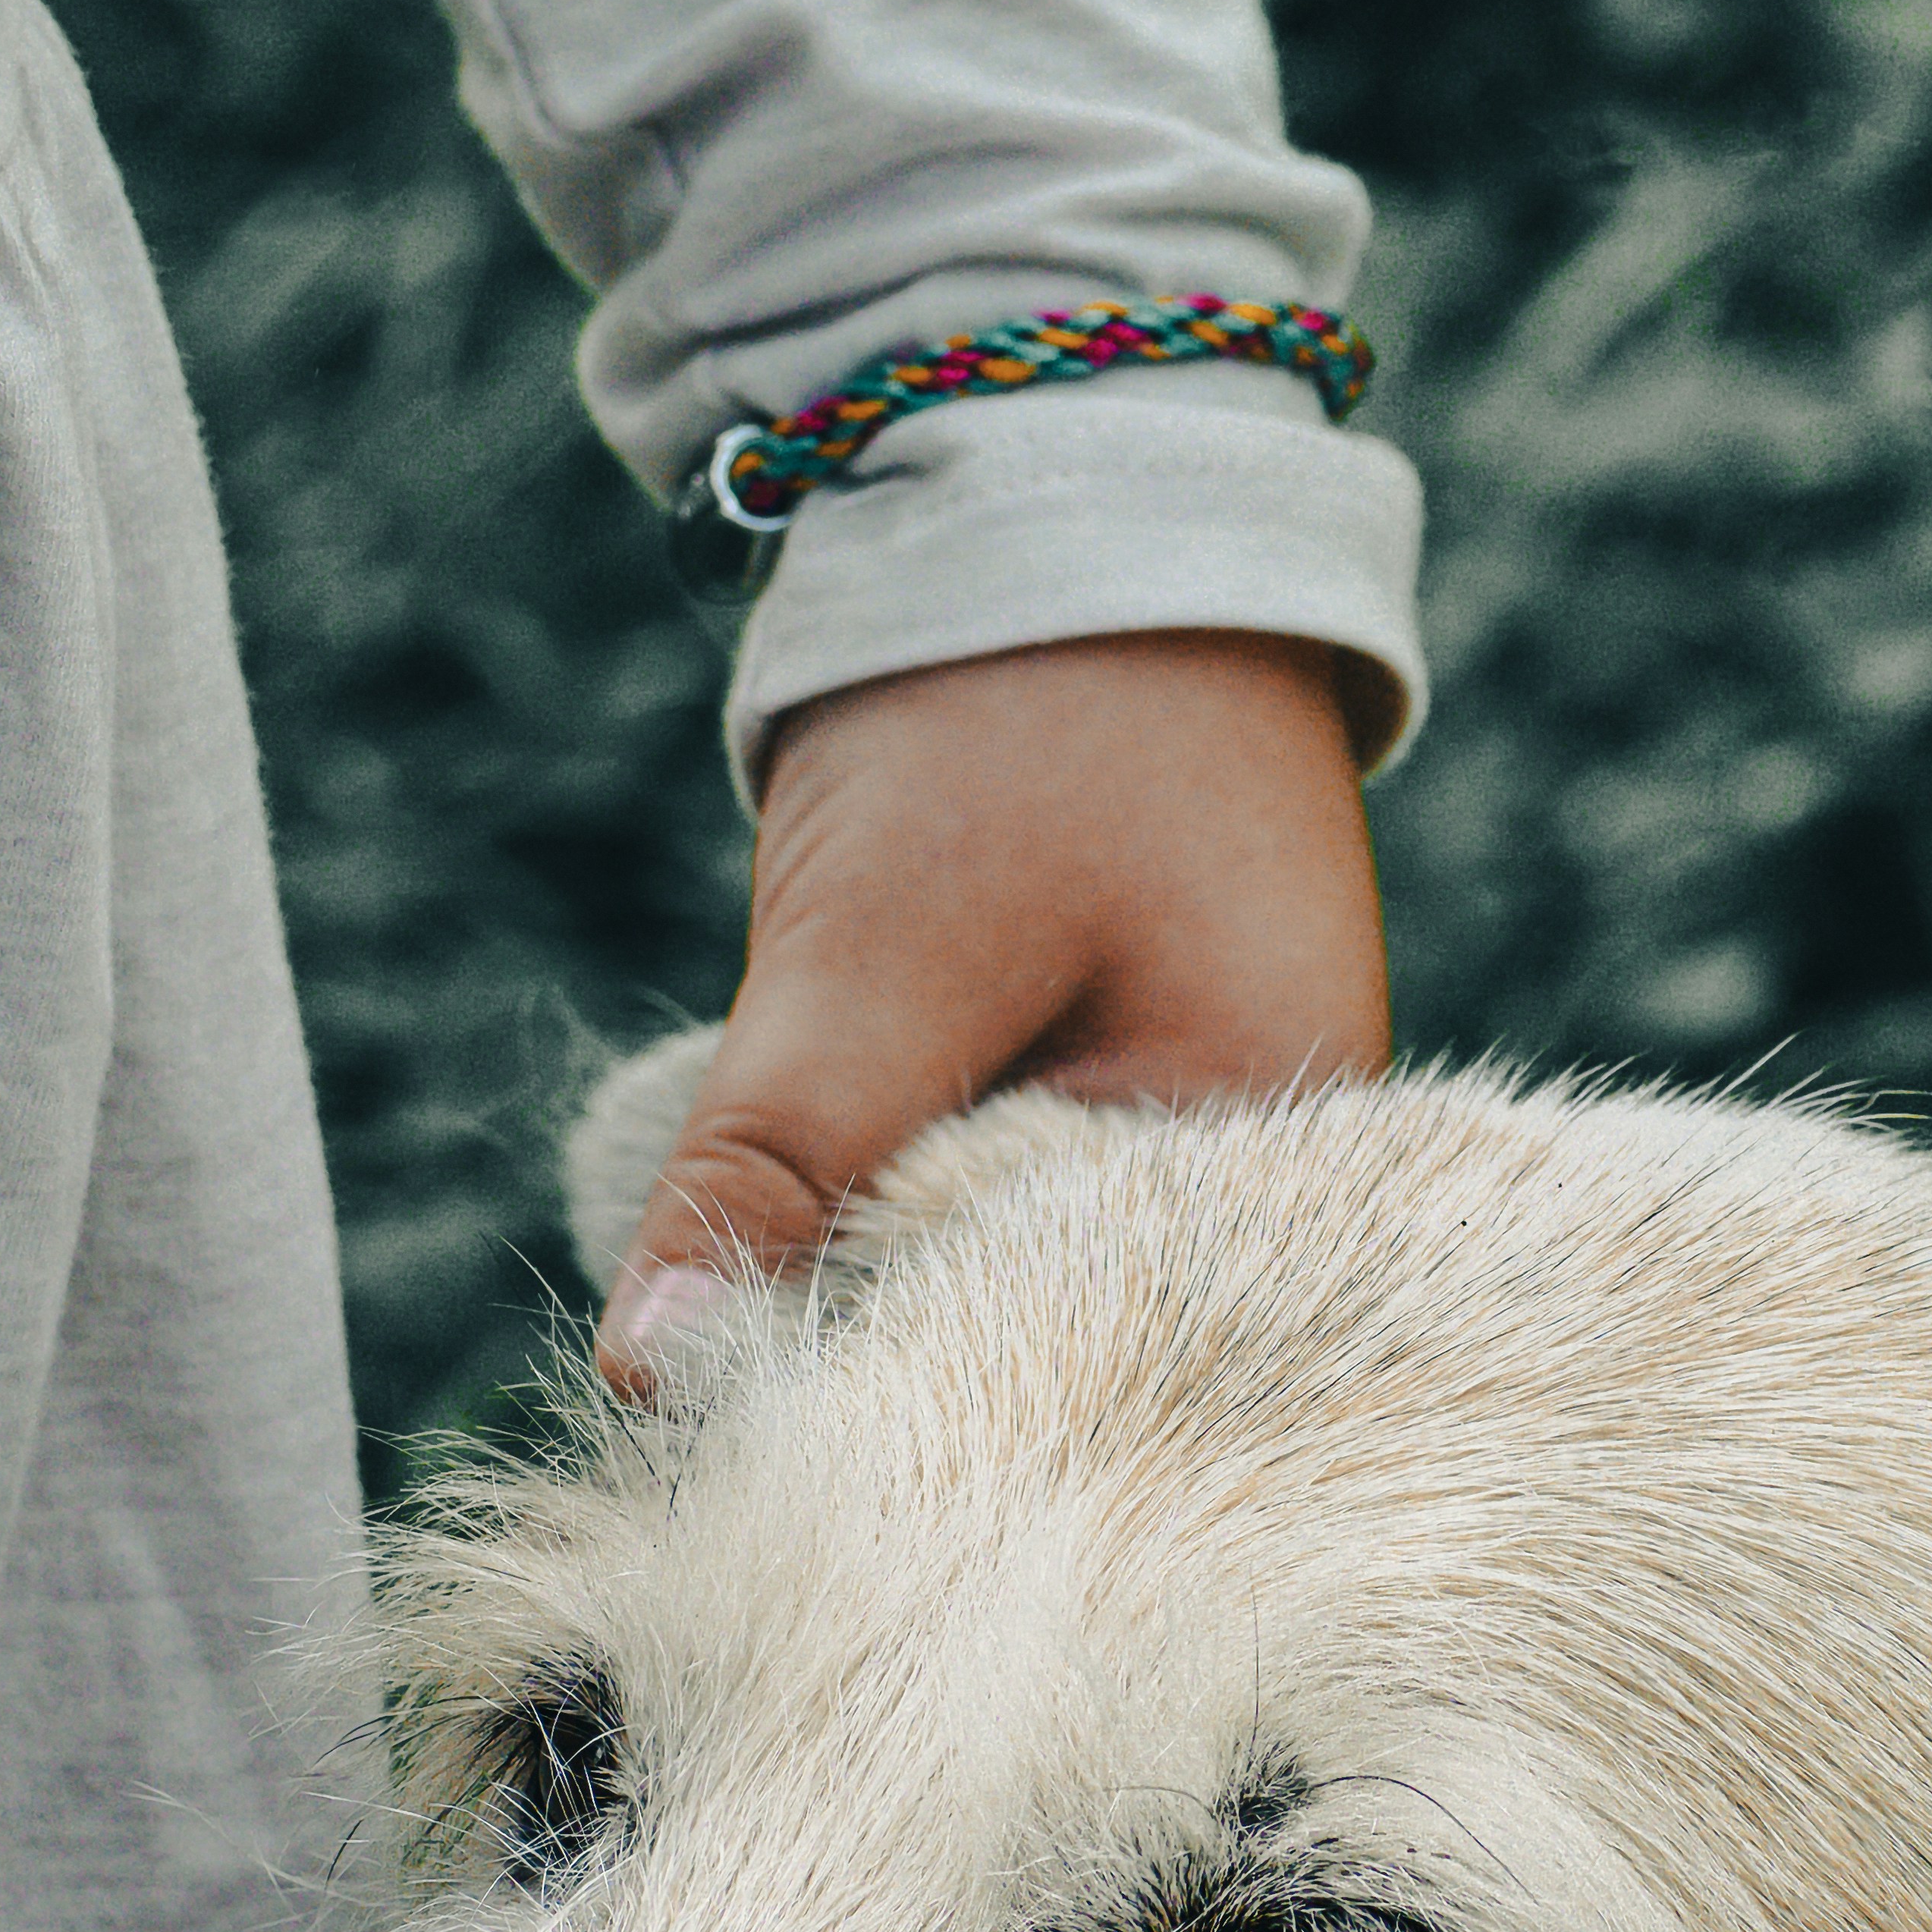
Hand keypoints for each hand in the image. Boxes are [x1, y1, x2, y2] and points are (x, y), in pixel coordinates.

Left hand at [598, 626, 1385, 1383]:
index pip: (1084, 1364)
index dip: (904, 1410)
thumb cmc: (1009, 719)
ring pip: (1011, 1257)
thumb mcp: (874, 965)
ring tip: (745, 1340)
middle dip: (889, 1351)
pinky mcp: (1132, 1052)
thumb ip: (775, 1177)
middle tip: (714, 1412)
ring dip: (884, 1276)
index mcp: (1286, 1162)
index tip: (743, 1445)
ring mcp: (1208, 1103)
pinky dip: (902, 1201)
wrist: (1056, 486)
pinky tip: (805, 1234)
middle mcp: (1278, 1161)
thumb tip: (646, 1378)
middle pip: (1054, 1330)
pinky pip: (1005, 1184)